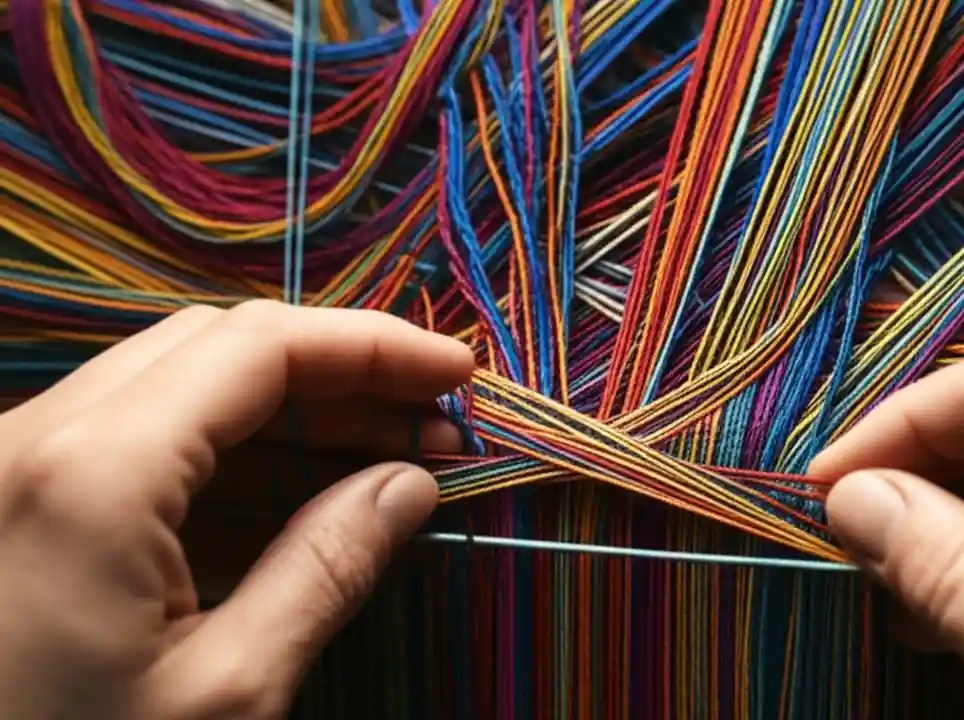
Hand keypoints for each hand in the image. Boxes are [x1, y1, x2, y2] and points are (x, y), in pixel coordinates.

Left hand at [0, 301, 472, 719]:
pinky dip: (231, 458)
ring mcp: (14, 473)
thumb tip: (409, 484)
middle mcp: (36, 442)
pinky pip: (137, 446)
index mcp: (92, 475)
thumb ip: (326, 569)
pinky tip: (302, 498)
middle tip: (430, 423)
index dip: (373, 347)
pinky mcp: (15, 511)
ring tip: (386, 457)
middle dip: (337, 375)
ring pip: (178, 390)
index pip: (260, 350)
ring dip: (290, 413)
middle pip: (218, 351)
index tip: (456, 375)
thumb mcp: (226, 694)